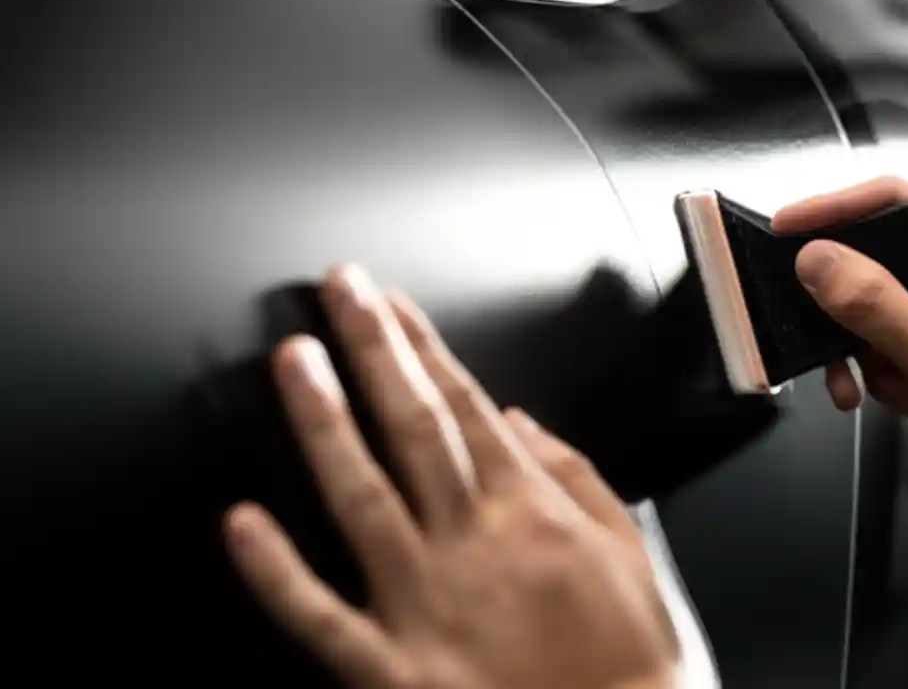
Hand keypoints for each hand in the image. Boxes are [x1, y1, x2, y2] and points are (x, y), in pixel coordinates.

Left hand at [223, 265, 677, 688]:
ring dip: (323, 422)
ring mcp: (425, 602)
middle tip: (338, 293)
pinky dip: (277, 570)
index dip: (421, 346)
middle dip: (372, 350)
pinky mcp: (393, 668)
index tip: (389, 304)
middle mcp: (471, 543)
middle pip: (411, 426)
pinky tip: (242, 521)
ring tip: (295, 364)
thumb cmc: (625, 657)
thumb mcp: (628, 548)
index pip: (463, 405)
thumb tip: (518, 421)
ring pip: (360, 494)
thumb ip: (574, 475)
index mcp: (529, 511)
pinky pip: (320, 614)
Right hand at [773, 177, 907, 496]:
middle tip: (814, 331)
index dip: (832, 209)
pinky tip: (898, 400)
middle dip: (843, 303)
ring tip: (867, 387)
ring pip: (875, 305)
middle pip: (876, 255)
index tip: (783, 229)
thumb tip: (815, 259)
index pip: (893, 199)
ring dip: (860, 347)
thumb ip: (874, 304)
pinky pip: (888, 340)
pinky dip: (879, 370)